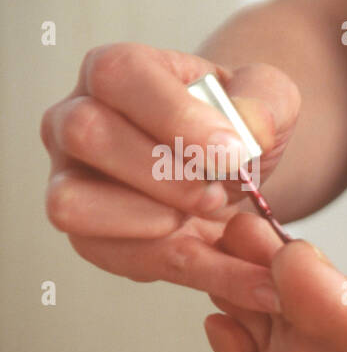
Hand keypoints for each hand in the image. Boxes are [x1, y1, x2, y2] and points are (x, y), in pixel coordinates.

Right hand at [41, 42, 299, 311]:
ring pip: (72, 202)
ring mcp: (72, 182)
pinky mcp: (92, 238)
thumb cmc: (237, 126)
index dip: (176, 116)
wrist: (235, 174)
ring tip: (213, 218)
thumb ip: (265, 104)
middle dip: (164, 172)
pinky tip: (253, 278)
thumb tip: (248, 128)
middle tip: (220, 191)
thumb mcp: (268, 100)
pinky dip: (197, 272)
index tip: (233, 152)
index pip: (119, 76)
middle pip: (87, 133)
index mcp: (117, 72)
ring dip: (153, 220)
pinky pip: (125, 259)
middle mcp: (75, 121)